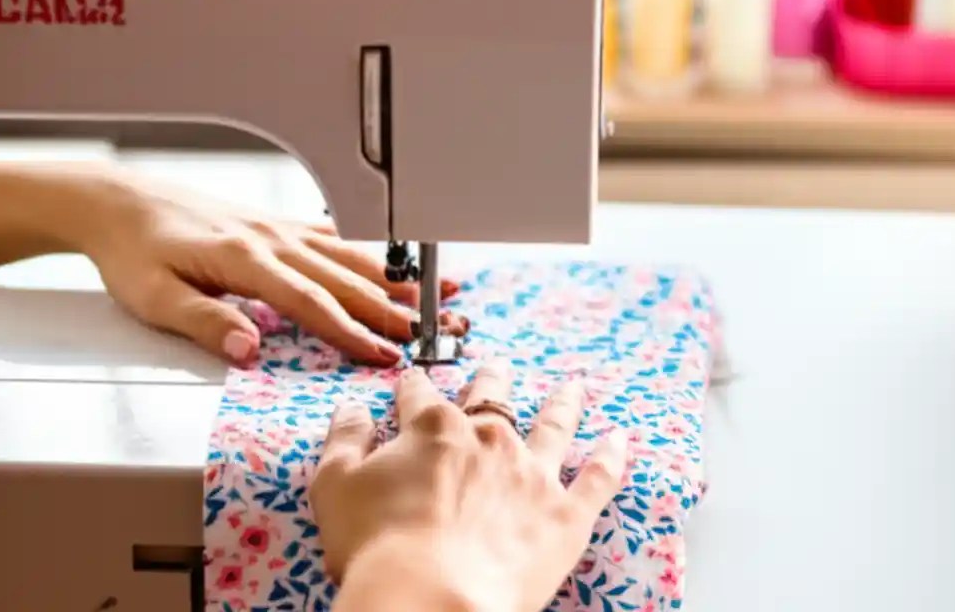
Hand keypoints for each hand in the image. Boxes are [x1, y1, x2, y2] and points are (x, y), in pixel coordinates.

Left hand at [76, 168, 465, 366]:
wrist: (118, 202)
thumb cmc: (132, 250)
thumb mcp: (154, 297)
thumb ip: (205, 322)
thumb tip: (250, 350)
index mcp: (246, 258)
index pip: (311, 301)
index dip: (351, 330)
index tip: (383, 354)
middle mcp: (272, 239)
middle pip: (344, 278)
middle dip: (392, 307)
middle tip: (431, 333)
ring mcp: (279, 228)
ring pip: (349, 255)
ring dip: (394, 276)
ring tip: (436, 293)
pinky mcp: (276, 224)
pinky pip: (333, 236)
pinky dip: (368, 250)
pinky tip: (392, 259)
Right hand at [310, 366, 627, 611]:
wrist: (430, 599)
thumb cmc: (377, 545)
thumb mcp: (335, 485)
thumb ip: (344, 440)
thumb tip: (349, 408)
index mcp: (433, 429)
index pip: (419, 395)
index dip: (412, 387)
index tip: (412, 380)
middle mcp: (489, 440)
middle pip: (492, 399)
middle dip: (492, 379)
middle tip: (497, 366)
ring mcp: (533, 475)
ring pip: (554, 427)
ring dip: (563, 404)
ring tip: (572, 387)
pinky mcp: (567, 515)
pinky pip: (598, 478)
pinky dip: (610, 456)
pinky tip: (619, 439)